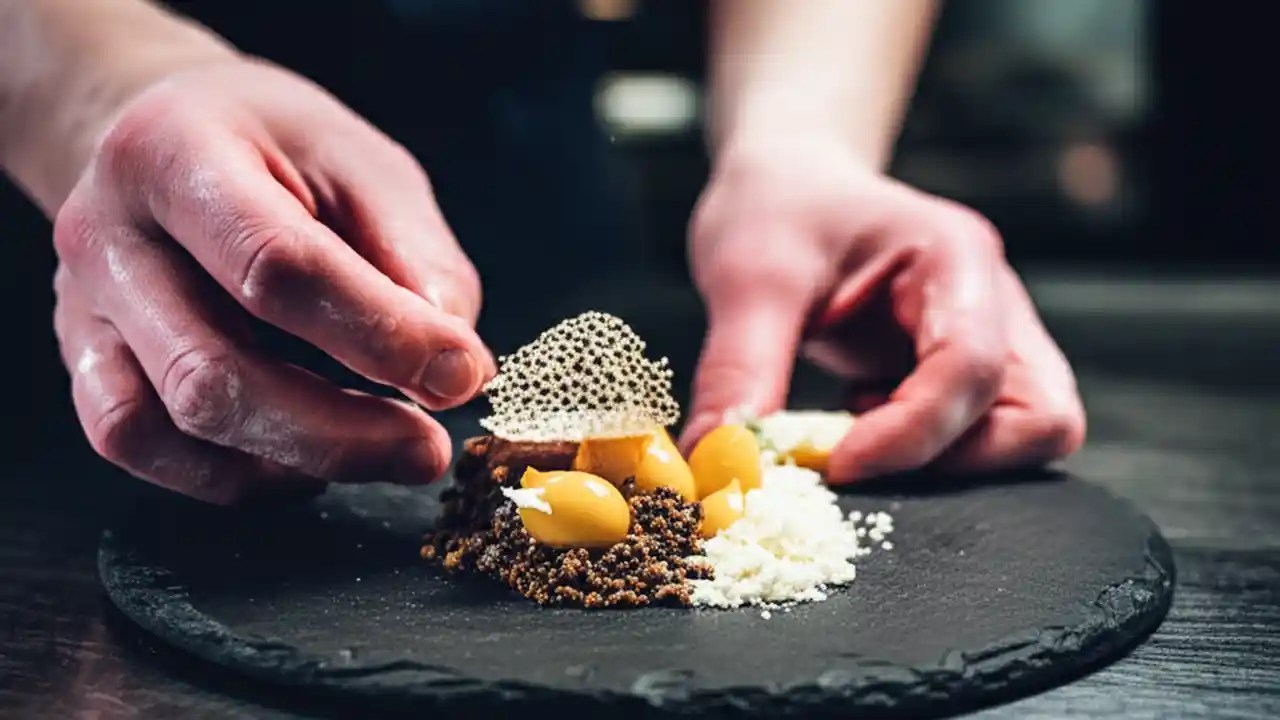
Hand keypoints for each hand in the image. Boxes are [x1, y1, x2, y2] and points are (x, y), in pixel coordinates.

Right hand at [53, 60, 493, 503]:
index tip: (461, 373)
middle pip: (210, 372)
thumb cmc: (276, 147)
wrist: (160, 132)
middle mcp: (106, 235)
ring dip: (291, 460)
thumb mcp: (365, 165)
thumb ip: (417, 257)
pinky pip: (142, 446)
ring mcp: (81, 307)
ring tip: (377, 449)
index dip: (378, 334)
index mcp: (175, 152)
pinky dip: (236, 472)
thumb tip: (454, 368)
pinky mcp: (83, 362)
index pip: (275, 265)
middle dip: (339, 432)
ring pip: (167, 426)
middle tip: (429, 451)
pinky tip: (305, 455)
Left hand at [680, 139, 1084, 482]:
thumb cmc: (777, 208)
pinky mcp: (964, 376)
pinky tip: (857, 422)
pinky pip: (981, 438)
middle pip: (1040, 416)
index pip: (970, 367)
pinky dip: (925, 455)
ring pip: (1028, 435)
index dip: (910, 434)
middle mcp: (993, 303)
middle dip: (953, 461)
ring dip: (946, 462)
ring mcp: (990, 341)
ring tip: (857, 432)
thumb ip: (740, 368)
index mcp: (954, 257)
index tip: (836, 464)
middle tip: (855, 457)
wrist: (788, 186)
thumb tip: (722, 463)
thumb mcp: (746, 276)